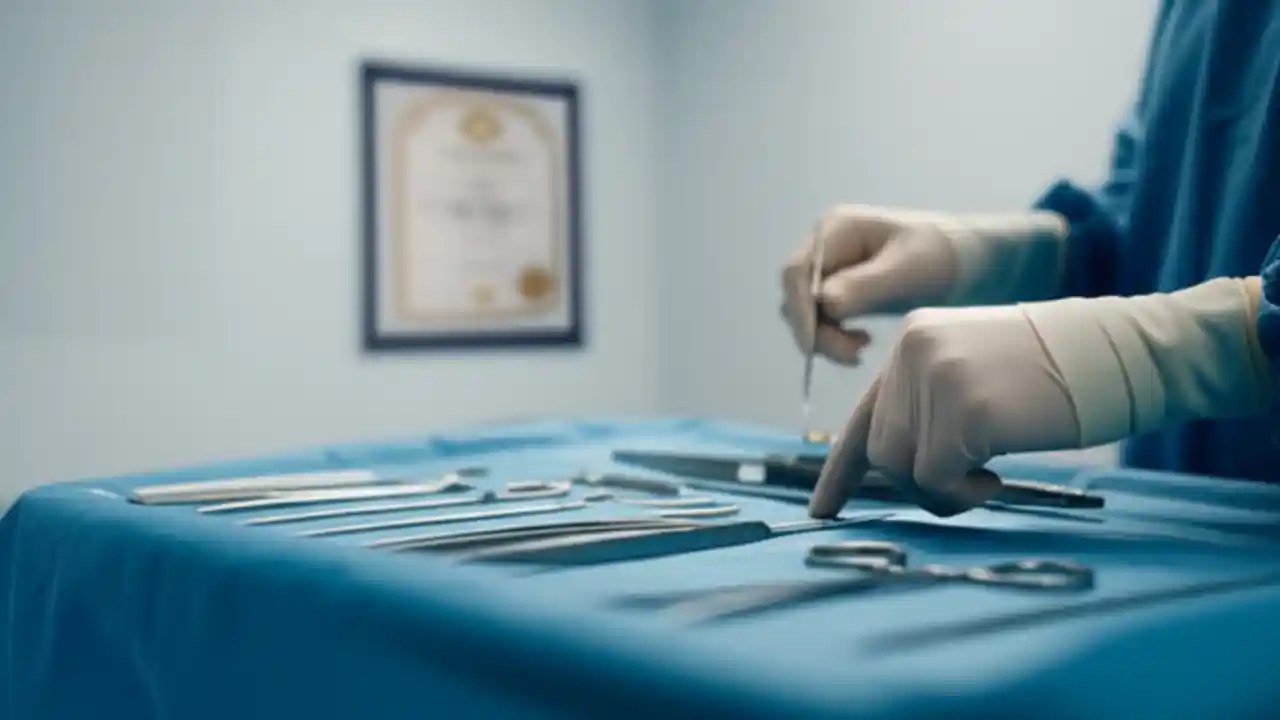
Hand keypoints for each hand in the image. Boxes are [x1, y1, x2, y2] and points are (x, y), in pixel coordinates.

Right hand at [780, 205, 1068, 364]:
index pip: (796, 273)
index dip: (800, 311)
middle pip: (796, 294)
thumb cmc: (944, 256)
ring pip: (805, 311)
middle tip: (853, 355)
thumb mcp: (907, 271)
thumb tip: (823, 305)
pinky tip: (861, 344)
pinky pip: (822, 318)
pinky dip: (834, 337)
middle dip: (814, 329)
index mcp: (835, 229)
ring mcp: (832, 267)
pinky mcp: (842, 289)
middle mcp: (825, 245)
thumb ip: (864, 286)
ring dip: (824, 337)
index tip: (815, 345)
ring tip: (860, 351)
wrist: (972, 261)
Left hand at [808, 277, 1270, 517]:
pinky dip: (962, 494)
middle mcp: (912, 351)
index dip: (841, 471)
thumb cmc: (1062, 375)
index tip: (823, 511)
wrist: (1125, 351)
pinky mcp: (964, 410)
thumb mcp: (978, 374)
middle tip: (968, 484)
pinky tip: (998, 476)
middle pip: (879, 451)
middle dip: (915, 484)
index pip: (862, 415)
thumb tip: (891, 467)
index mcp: (913, 340)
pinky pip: (935, 480)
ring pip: (899, 468)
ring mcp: (936, 377)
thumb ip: (929, 407)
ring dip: (940, 491)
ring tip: (986, 476)